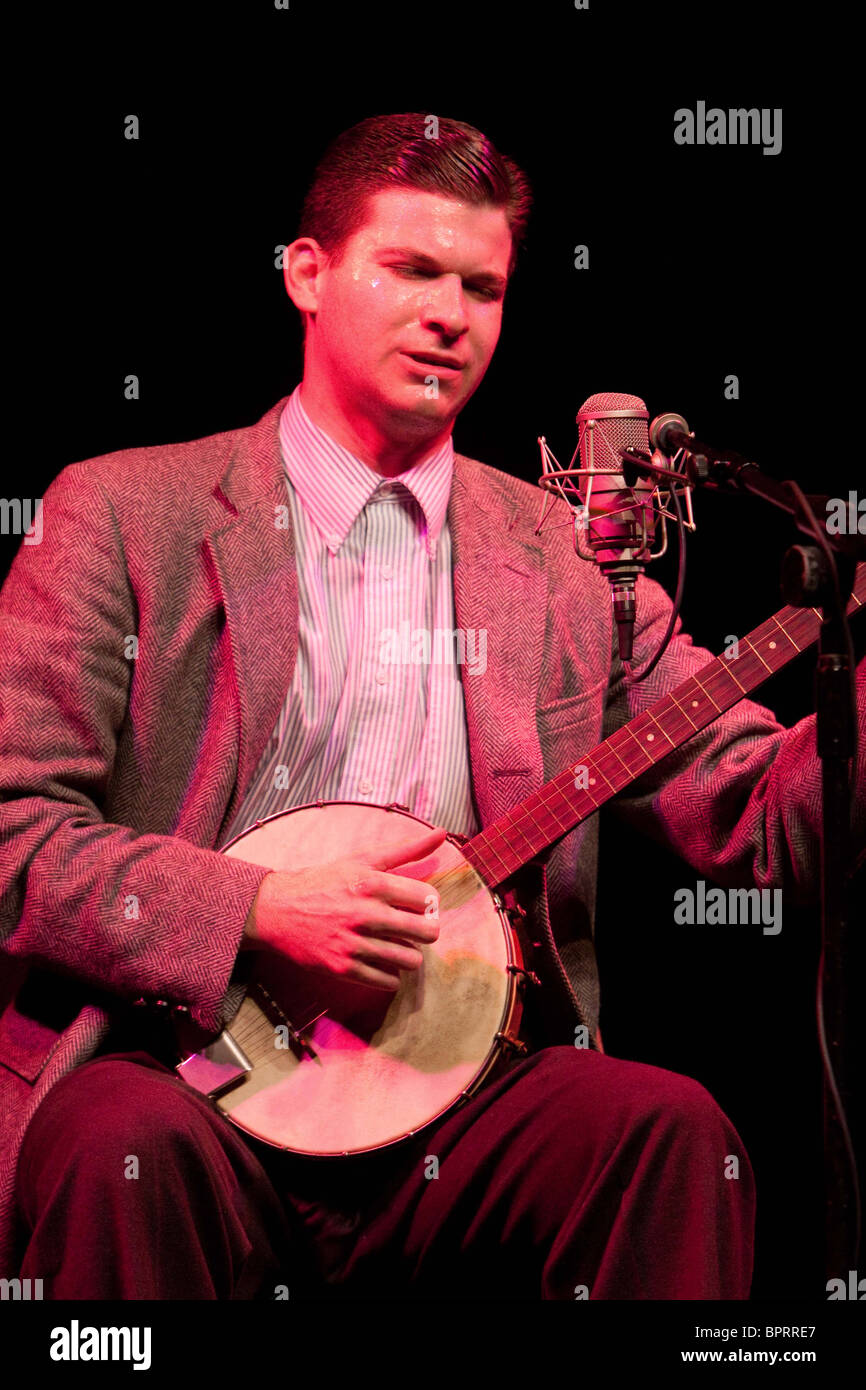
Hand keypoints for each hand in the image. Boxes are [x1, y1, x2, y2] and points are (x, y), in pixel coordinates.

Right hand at [240, 824, 446, 989]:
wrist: (277, 909)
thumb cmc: (324, 881)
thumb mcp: (363, 859)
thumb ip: (406, 849)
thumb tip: (442, 833)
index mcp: (373, 883)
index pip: (429, 898)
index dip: (428, 902)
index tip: (417, 904)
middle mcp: (366, 914)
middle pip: (428, 932)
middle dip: (426, 930)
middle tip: (414, 928)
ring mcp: (354, 944)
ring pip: (411, 960)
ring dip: (409, 954)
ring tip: (396, 944)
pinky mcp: (343, 968)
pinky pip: (389, 982)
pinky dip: (390, 975)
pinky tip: (380, 960)